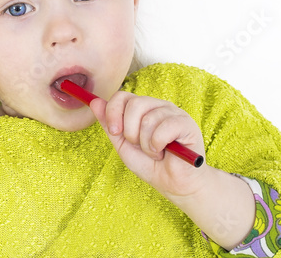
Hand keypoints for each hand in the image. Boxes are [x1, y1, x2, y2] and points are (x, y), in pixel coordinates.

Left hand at [88, 91, 206, 198]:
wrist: (173, 184)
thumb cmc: (150, 165)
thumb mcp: (123, 145)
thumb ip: (109, 124)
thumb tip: (94, 102)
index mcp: (143, 108)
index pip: (122, 96)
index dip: (113, 113)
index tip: (114, 132)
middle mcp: (158, 106)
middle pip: (134, 104)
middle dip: (131, 132)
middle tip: (140, 146)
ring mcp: (173, 113)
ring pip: (148, 119)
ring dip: (146, 144)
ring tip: (155, 152)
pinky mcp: (186, 123)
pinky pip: (164, 128)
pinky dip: (158, 145)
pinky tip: (165, 152)